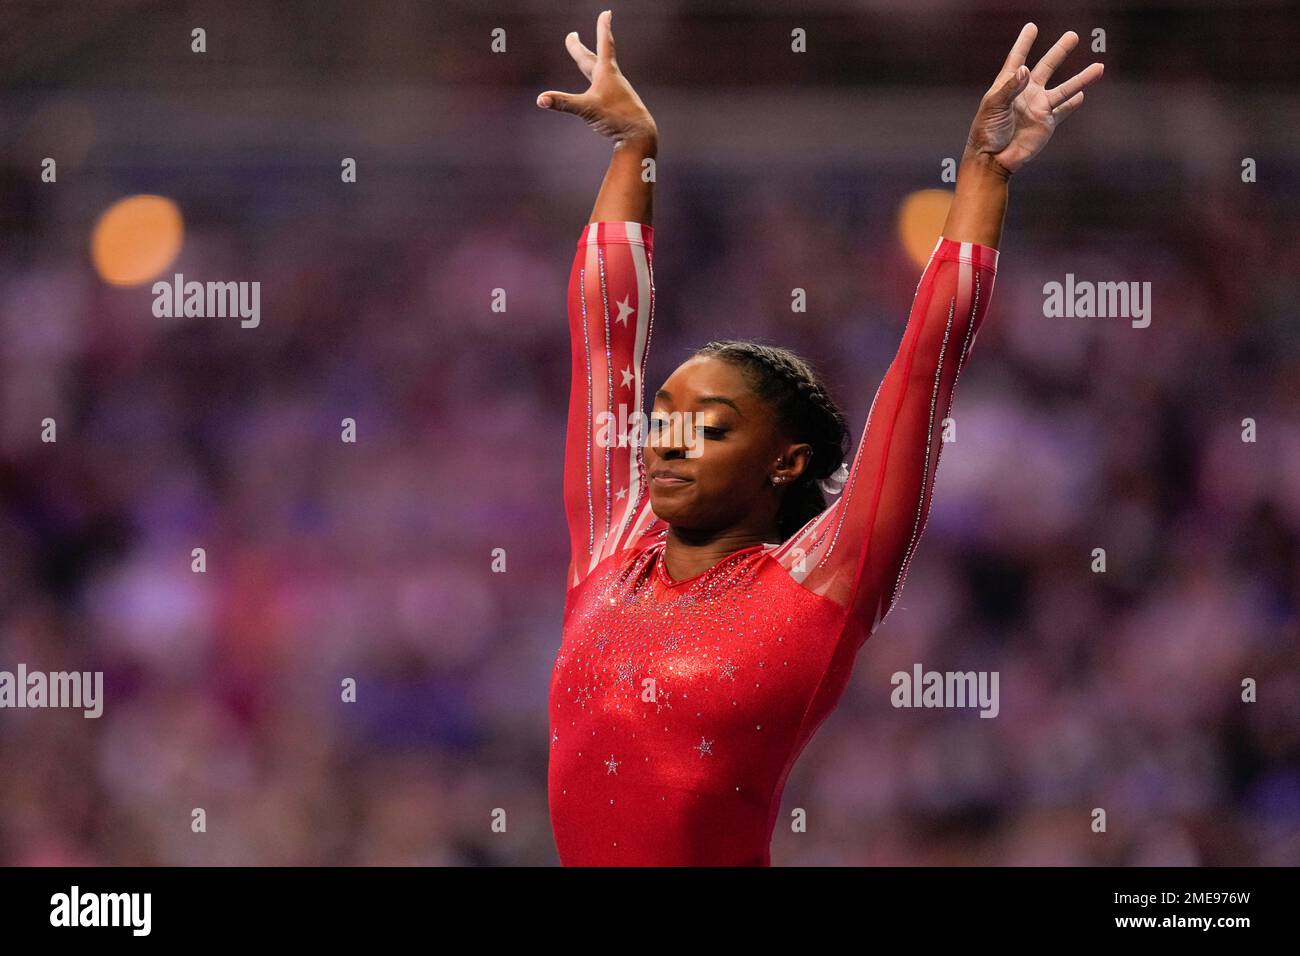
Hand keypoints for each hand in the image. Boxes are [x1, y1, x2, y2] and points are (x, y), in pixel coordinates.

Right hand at [536, 10, 657, 144]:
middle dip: (580, 48)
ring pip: (600, 72)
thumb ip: (563, 103)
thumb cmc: (616, 118)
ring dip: (590, 63)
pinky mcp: (618, 103)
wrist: (640, 135)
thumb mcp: (586, 109)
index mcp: (606, 73)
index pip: (603, 44)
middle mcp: (612, 78)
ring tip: (584, 61)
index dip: (603, 28)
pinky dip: (597, 83)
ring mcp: (616, 91)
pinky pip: (605, 88)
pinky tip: (599, 90)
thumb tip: (541, 99)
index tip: (607, 12)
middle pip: (593, 58)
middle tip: (572, 35)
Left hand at [964, 23, 1103, 176]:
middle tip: (1073, 35)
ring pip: (1065, 89)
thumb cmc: (986, 131)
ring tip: (1099, 67)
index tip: (1032, 27)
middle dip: (1059, 51)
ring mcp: (1038, 107)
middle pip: (1047, 67)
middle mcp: (1026, 93)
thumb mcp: (993, 106)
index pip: (1017, 59)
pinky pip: (1063, 111)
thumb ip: (1010, 87)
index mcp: (1009, 85)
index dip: (1024, 43)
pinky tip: (1082, 95)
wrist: (994, 159)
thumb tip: (1025, 69)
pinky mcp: (1046, 123)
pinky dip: (1073, 104)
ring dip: (1081, 79)